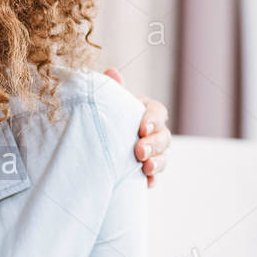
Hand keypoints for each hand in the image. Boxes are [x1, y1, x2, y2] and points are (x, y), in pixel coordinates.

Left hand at [104, 68, 170, 187]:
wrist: (92, 148)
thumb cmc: (104, 120)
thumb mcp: (108, 105)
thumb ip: (112, 91)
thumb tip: (112, 73)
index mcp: (145, 112)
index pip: (157, 112)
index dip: (152, 119)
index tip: (142, 128)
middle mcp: (153, 132)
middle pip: (164, 136)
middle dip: (154, 144)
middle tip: (140, 152)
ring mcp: (152, 154)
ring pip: (163, 157)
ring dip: (157, 163)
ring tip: (146, 168)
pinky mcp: (145, 173)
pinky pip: (154, 177)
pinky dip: (152, 180)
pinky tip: (147, 183)